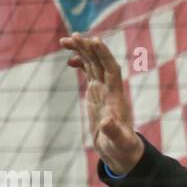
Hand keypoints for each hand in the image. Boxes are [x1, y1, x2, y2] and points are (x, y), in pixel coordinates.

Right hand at [59, 33, 144, 174]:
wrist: (120, 150)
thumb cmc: (121, 147)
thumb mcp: (117, 142)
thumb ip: (113, 132)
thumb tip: (107, 123)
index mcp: (116, 96)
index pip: (112, 70)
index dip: (104, 55)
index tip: (94, 41)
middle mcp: (110, 89)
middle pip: (100, 62)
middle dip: (88, 48)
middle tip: (72, 36)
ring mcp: (103, 90)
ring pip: (93, 64)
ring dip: (82, 51)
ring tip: (64, 41)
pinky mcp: (96, 94)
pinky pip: (89, 73)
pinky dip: (81, 64)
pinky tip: (70, 60)